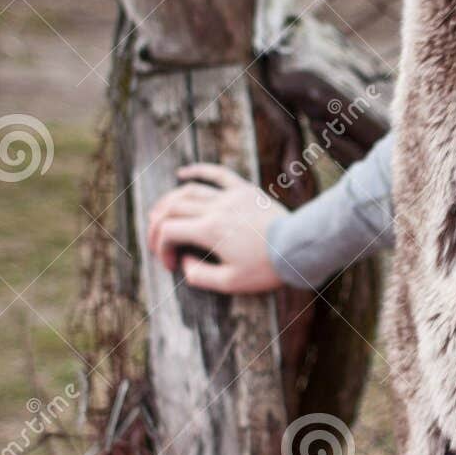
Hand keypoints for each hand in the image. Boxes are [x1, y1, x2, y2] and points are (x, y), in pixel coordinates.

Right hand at [145, 162, 286, 293]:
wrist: (298, 248)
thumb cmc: (267, 268)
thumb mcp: (231, 283)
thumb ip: (200, 276)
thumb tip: (184, 262)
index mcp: (210, 231)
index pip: (169, 232)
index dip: (161, 249)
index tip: (172, 265)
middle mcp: (216, 208)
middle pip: (172, 209)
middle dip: (157, 226)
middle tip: (157, 243)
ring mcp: (230, 196)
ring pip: (188, 190)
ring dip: (169, 202)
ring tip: (159, 215)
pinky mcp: (245, 190)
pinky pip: (217, 173)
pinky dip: (198, 170)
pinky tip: (182, 173)